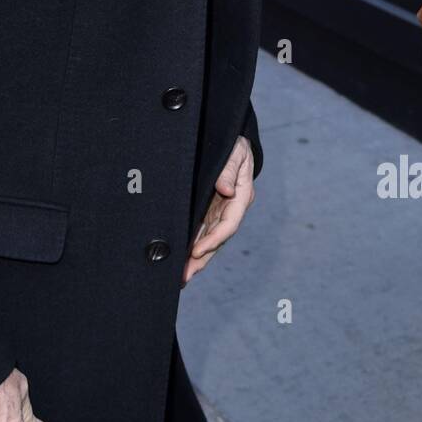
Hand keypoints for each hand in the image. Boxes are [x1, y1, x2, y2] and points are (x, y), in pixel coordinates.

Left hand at [182, 135, 254, 285]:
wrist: (234, 143)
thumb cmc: (235, 145)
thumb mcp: (235, 152)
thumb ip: (229, 169)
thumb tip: (226, 189)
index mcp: (241, 197)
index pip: (228, 224)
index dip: (213, 239)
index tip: (197, 251)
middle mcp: (231, 208)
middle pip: (217, 239)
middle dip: (202, 259)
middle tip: (184, 277)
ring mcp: (220, 211)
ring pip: (208, 239)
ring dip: (195, 259)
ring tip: (180, 277)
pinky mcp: (209, 210)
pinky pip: (201, 231)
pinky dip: (192, 245)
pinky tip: (180, 259)